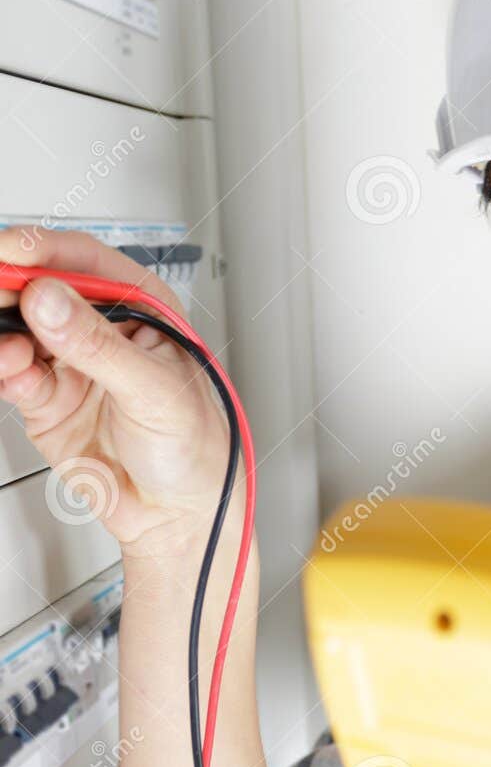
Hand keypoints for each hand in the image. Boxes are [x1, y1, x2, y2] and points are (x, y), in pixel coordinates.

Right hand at [0, 226, 234, 558]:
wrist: (179, 515)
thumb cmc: (196, 448)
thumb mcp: (156, 390)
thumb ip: (99, 346)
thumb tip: (50, 302)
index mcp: (141, 307)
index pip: (83, 261)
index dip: (43, 250)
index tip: (11, 251)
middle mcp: (101, 328)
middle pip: (40, 288)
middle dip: (11, 287)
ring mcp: (69, 363)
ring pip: (18, 328)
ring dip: (4, 331)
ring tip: (10, 348)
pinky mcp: (45, 400)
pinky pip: (13, 373)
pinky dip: (5, 369)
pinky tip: (12, 370)